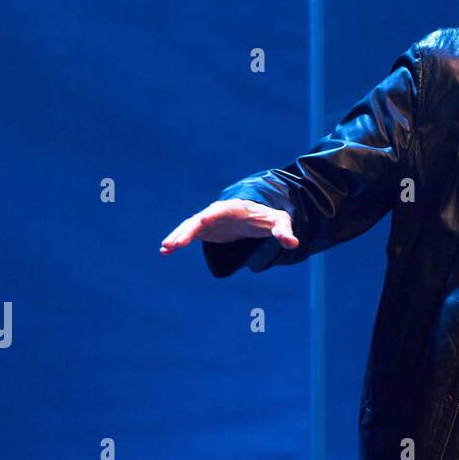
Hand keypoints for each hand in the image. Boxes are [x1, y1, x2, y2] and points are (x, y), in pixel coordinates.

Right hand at [159, 199, 299, 254]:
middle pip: (199, 220)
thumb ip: (283, 231)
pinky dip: (177, 241)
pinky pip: (188, 234)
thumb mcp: (279, 223)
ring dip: (178, 237)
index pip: (219, 211)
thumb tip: (293, 242)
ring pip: (190, 227)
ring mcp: (208, 220)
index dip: (209, 217)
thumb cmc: (267, 218)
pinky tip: (165, 251)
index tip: (200, 224)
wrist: (257, 217)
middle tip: (174, 245)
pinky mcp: (205, 230)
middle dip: (186, 231)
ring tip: (165, 249)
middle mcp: (217, 212)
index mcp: (233, 208)